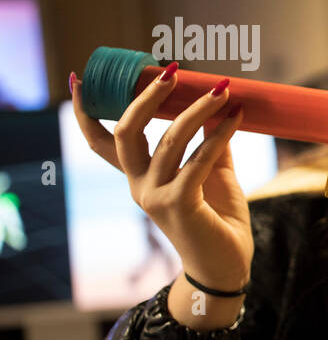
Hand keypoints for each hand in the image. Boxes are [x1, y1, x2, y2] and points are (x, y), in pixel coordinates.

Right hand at [71, 66, 251, 325]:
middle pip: (127, 131)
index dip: (88, 112)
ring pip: (170, 139)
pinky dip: (220, 135)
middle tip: (172, 72)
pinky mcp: (180, 204)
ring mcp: (155, 196)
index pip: (102, 141)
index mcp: (139, 177)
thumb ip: (211, 143)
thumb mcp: (213, 174)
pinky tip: (237, 118)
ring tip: (223, 89)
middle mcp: (139, 185)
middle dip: (146, 98)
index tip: (79, 79)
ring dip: (199, 109)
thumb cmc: (218, 220)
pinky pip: (199, 160)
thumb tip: (220, 106)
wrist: (226, 267)